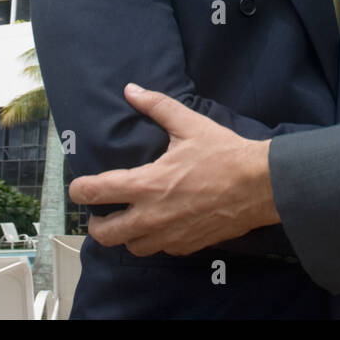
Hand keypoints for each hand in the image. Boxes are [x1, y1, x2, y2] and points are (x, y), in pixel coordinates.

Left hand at [69, 84, 280, 256]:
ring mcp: (169, 235)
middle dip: (97, 224)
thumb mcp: (190, 124)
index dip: (79, 190)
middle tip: (102, 213)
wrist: (261, 186)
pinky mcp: (188, 246)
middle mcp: (152, 216)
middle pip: (106, 234)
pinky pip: (160, 250)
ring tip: (131, 220)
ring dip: (126, 235)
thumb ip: (157, 106)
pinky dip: (154, 240)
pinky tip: (162, 225)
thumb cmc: (225, 154)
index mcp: (147, 184)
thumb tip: (131, 90)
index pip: (96, 192)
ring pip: (131, 247)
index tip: (78, 188)